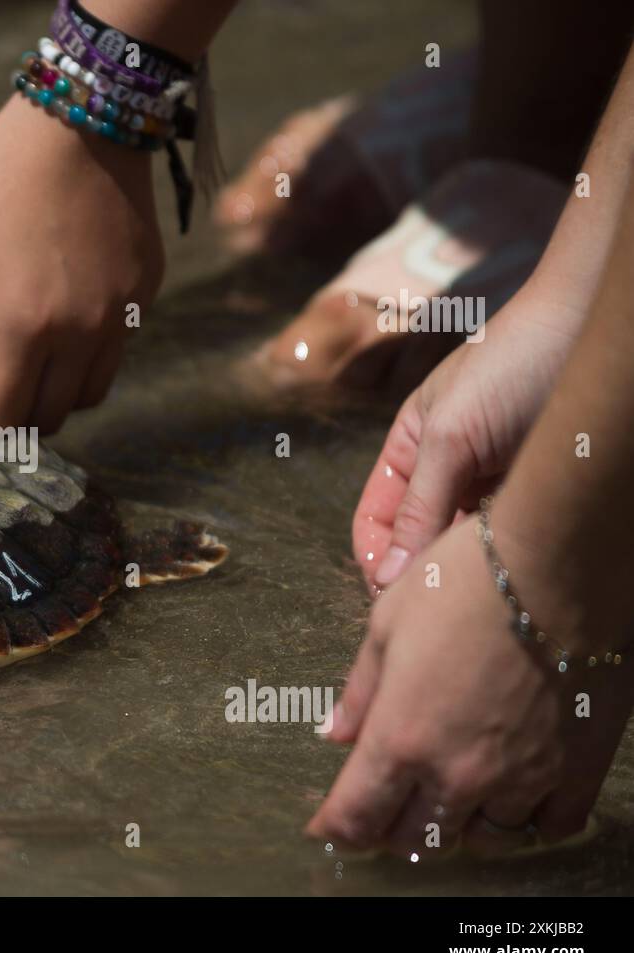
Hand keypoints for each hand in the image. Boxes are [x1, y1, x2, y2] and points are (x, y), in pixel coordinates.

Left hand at [0, 95, 164, 433]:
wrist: (85, 117)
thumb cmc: (1, 172)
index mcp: (23, 324)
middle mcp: (79, 333)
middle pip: (46, 419)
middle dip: (5, 420)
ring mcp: (119, 316)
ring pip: (88, 396)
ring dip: (48, 398)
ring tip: (18, 367)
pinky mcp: (143, 294)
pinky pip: (115, 353)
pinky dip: (83, 363)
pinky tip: (56, 327)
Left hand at [310, 515, 633, 854]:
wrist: (558, 562)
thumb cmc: (464, 582)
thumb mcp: (387, 625)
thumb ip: (360, 691)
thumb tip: (333, 733)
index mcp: (401, 737)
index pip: (356, 816)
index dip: (336, 829)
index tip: (327, 827)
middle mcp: (459, 772)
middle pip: (415, 838)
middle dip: (390, 830)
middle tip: (384, 810)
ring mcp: (522, 777)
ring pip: (482, 838)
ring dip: (457, 827)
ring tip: (447, 801)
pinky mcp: (576, 770)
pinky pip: (548, 826)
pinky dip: (524, 822)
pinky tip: (512, 799)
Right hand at [353, 287, 583, 588]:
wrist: (594, 328)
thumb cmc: (512, 364)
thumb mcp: (451, 436)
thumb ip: (418, 508)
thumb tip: (385, 581)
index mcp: (409, 452)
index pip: (376, 523)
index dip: (377, 560)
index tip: (391, 597)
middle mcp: (448, 473)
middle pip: (420, 543)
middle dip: (423, 574)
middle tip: (439, 607)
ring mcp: (495, 486)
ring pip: (466, 548)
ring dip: (468, 570)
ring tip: (482, 587)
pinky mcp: (537, 495)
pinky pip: (511, 541)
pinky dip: (508, 559)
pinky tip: (515, 567)